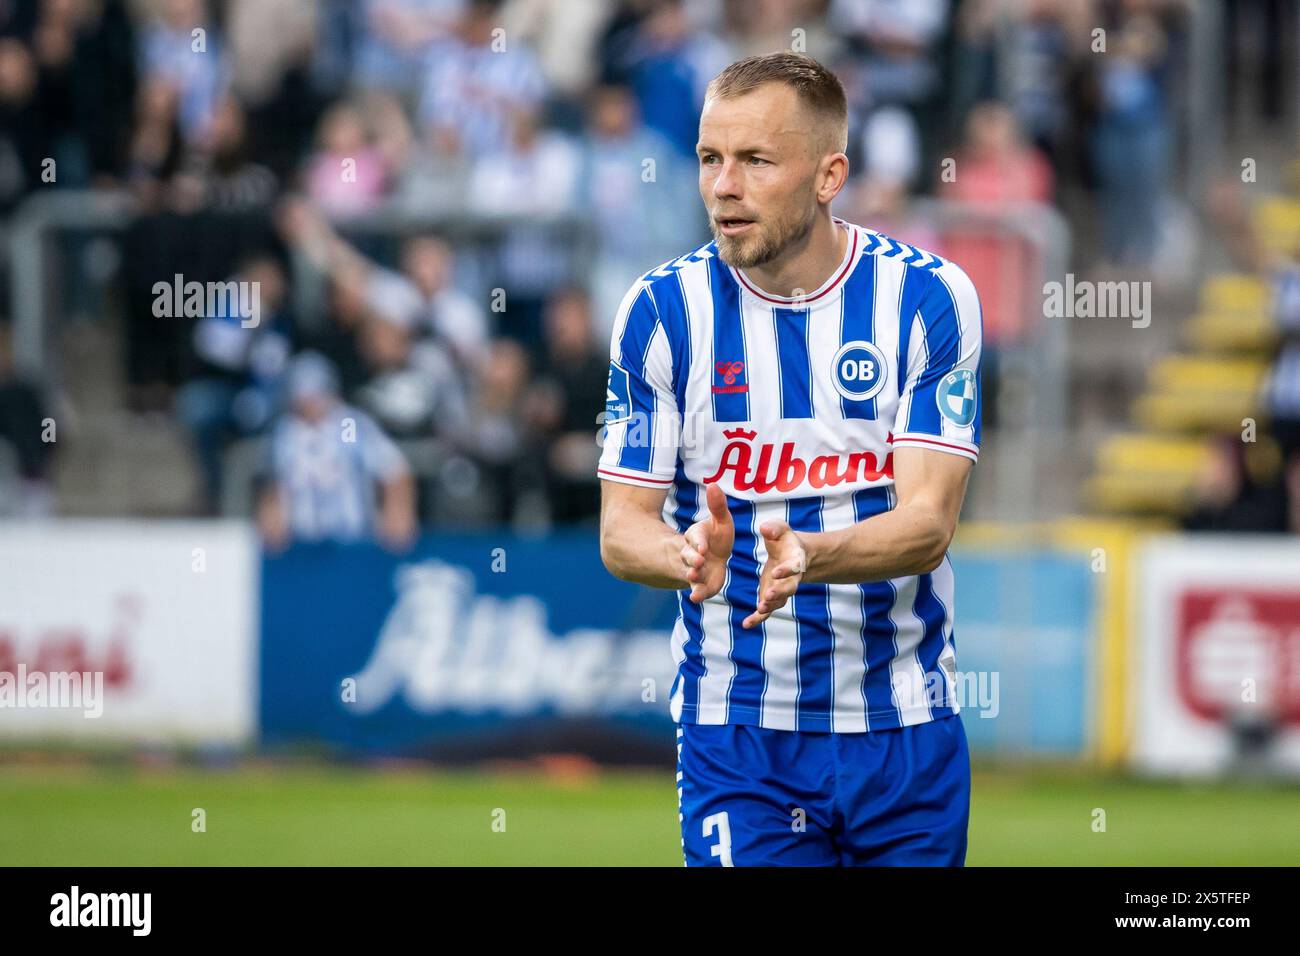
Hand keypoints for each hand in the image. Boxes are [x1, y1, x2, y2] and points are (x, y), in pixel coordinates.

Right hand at [680, 482, 733, 602]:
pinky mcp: (701, 585)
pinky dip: (697, 593)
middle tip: (698, 561)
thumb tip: (713, 484)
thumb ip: (717, 506)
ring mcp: (695, 571)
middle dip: (692, 558)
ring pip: (691, 573)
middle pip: (689, 556)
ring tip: (693, 577)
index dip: (698, 542)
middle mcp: (692, 554)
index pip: (695, 537)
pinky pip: (697, 589)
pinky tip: (696, 598)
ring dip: (692, 575)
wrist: (709, 558)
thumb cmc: (716, 537)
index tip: (702, 547)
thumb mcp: (720, 521)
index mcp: (697, 537)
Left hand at [742, 521, 806, 628]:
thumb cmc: (785, 540)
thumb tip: (765, 528)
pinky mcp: (771, 597)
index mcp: (796, 561)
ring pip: (778, 602)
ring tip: (760, 610)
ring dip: (769, 606)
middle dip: (779, 593)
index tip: (776, 571)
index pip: (793, 567)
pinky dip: (757, 619)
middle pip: (788, 589)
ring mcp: (781, 590)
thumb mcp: (781, 529)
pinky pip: (766, 611)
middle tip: (768, 596)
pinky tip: (746, 625)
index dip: (786, 570)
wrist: (791, 555)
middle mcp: (791, 579)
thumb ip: (774, 528)